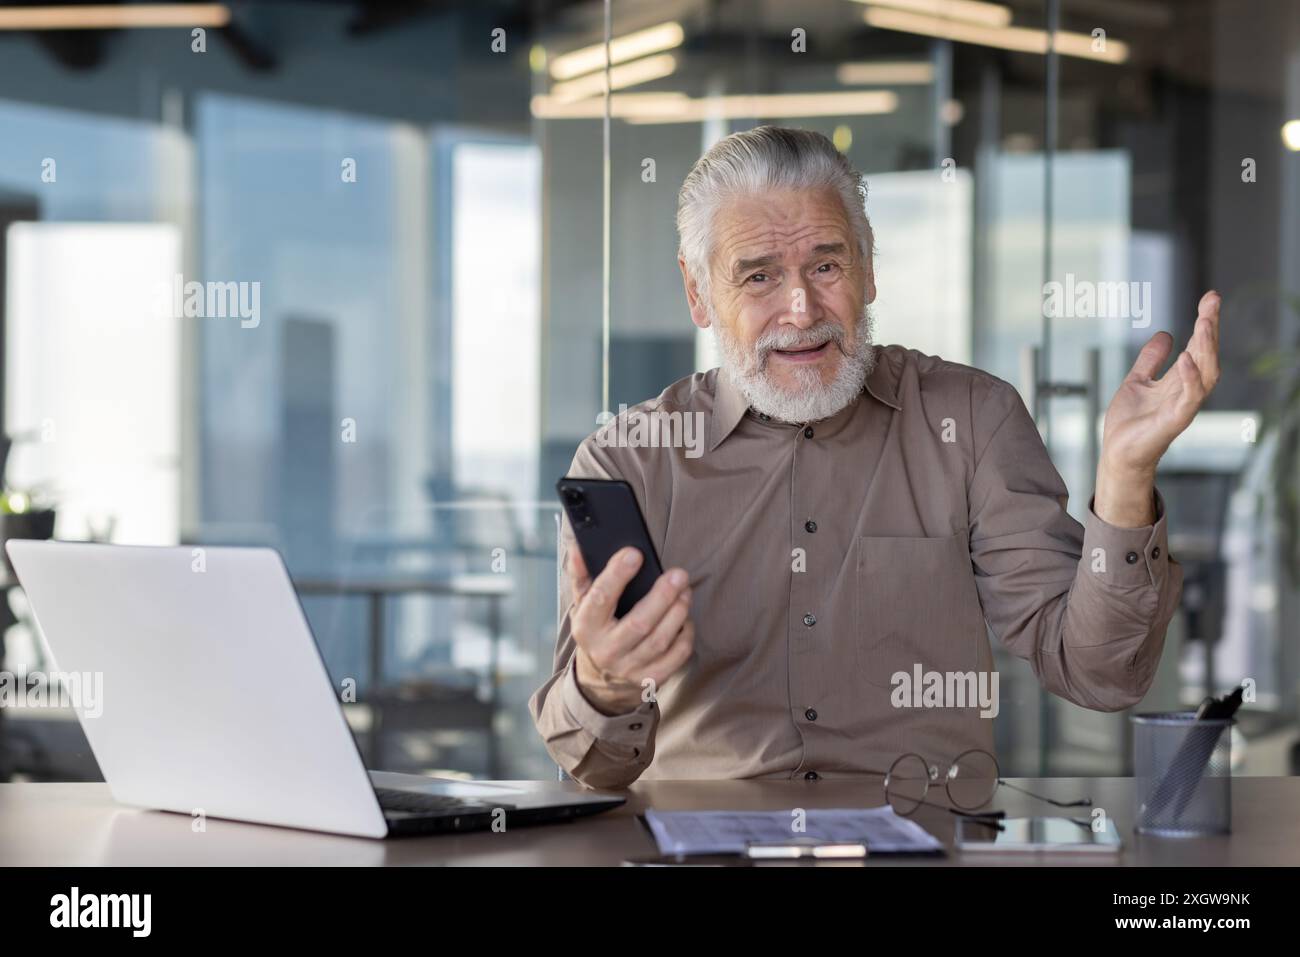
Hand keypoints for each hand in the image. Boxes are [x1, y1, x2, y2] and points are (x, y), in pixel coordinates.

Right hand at [567, 546, 694, 715]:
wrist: (602, 674)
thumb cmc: (597, 626)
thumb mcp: (583, 602)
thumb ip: (581, 574)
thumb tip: (578, 547)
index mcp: (586, 627)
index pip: (600, 598)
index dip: (617, 575)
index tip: (635, 554)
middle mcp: (606, 651)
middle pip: (639, 623)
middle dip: (662, 596)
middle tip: (678, 574)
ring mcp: (629, 668)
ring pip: (660, 640)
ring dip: (678, 612)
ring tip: (685, 591)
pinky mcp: (650, 678)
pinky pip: (676, 656)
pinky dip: (686, 635)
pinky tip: (685, 618)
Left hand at [1094, 291, 1220, 526]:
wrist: (1117, 453)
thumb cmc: (1129, 423)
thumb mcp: (1136, 381)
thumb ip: (1150, 360)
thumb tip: (1166, 333)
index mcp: (1179, 380)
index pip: (1198, 346)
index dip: (1205, 322)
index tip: (1210, 298)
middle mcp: (1186, 391)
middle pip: (1206, 355)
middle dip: (1210, 328)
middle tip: (1211, 303)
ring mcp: (1183, 406)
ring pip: (1206, 373)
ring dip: (1206, 348)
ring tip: (1204, 323)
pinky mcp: (1174, 421)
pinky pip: (1189, 398)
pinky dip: (1191, 378)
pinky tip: (1187, 358)